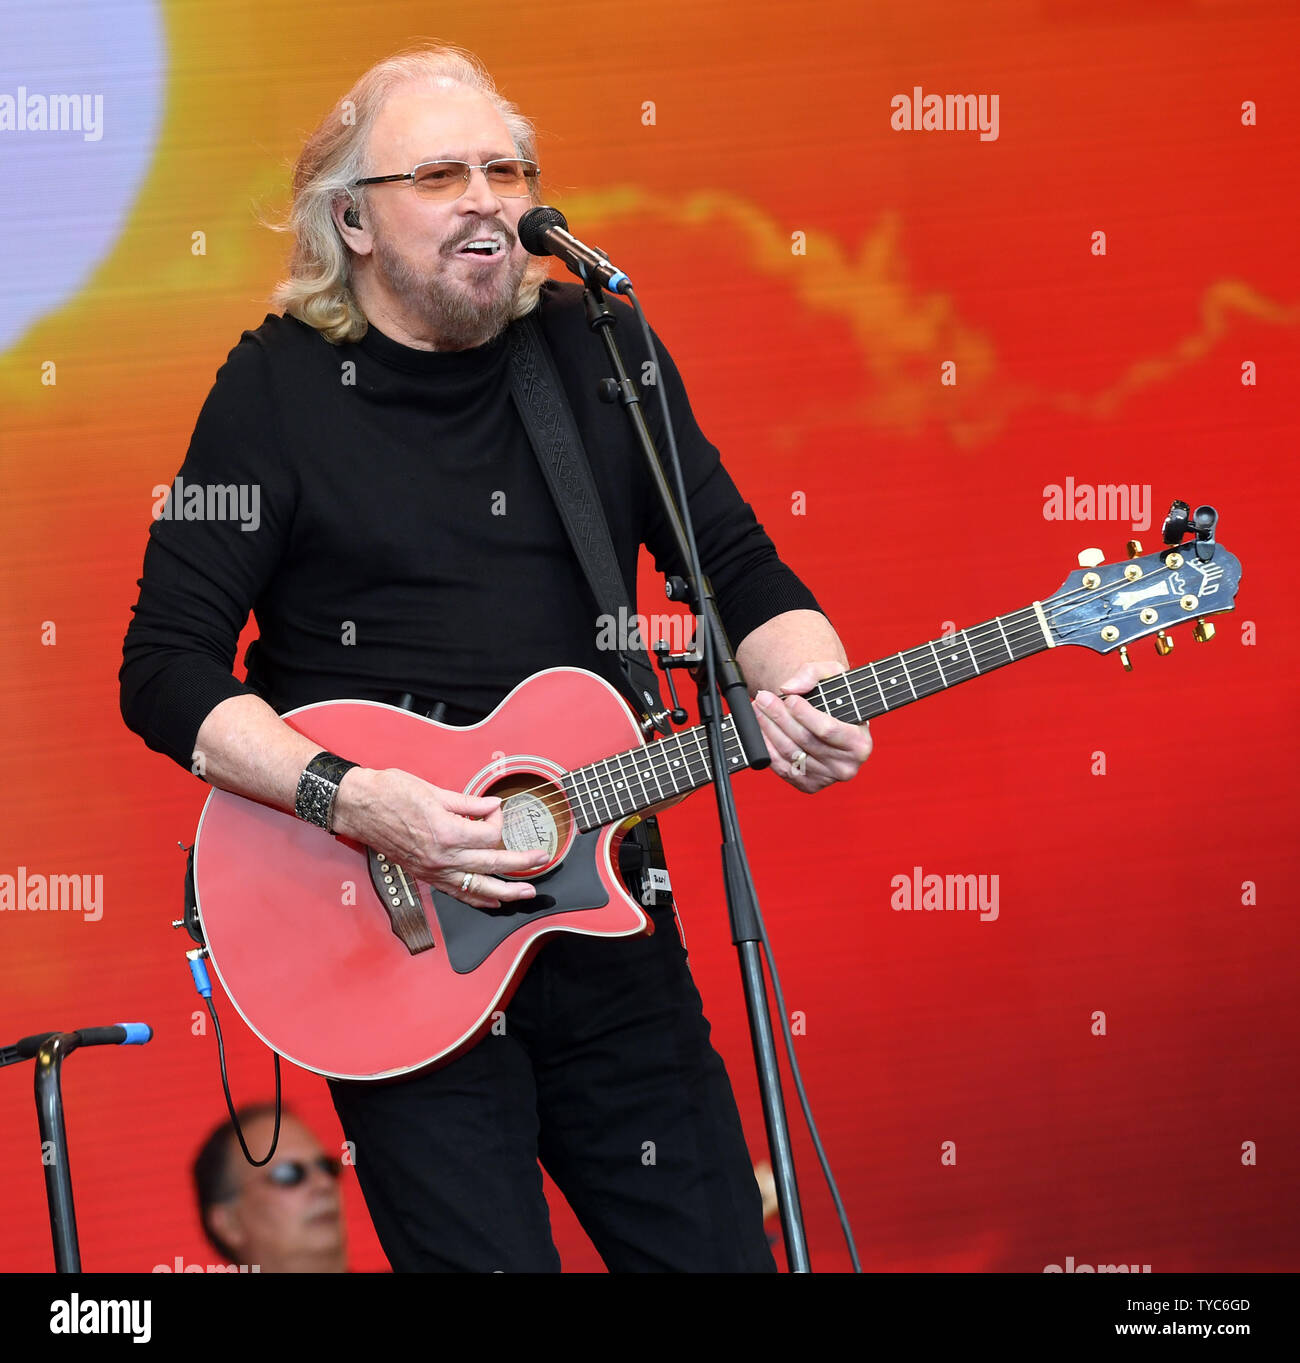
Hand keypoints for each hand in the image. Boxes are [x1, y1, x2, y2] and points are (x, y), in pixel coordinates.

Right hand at [333, 768, 546, 907]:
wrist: (358, 806)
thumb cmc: (391, 793)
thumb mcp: (434, 790)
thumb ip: (469, 802)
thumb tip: (493, 806)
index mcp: (447, 832)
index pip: (489, 834)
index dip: (498, 821)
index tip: (493, 810)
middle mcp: (442, 856)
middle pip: (492, 863)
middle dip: (521, 862)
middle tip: (542, 859)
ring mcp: (433, 870)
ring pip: (477, 886)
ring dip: (506, 891)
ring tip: (527, 893)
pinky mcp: (425, 875)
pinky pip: (456, 892)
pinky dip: (477, 899)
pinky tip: (493, 902)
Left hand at [752, 661, 872, 793]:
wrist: (830, 720)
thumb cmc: (834, 697)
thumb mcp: (831, 674)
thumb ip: (812, 674)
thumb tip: (789, 688)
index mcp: (860, 743)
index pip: (828, 730)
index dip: (805, 714)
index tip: (789, 699)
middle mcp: (846, 766)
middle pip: (805, 741)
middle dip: (779, 717)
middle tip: (763, 698)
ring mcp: (826, 778)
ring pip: (790, 753)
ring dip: (769, 730)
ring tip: (758, 709)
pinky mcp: (808, 785)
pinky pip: (783, 768)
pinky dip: (768, 748)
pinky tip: (761, 730)